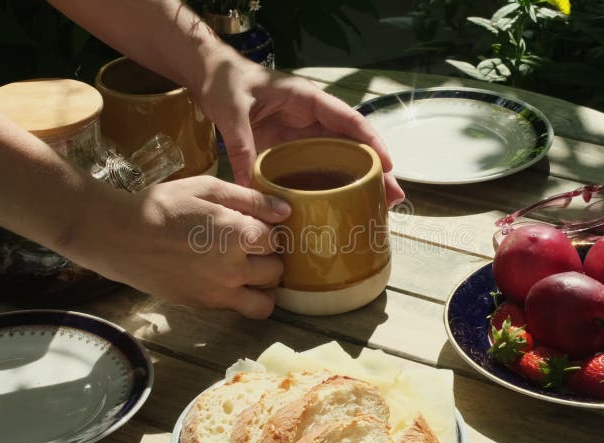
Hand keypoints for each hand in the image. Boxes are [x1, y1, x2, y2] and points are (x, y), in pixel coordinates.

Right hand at [77, 175, 290, 318]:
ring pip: (267, 300)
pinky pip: (243, 309)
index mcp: (237, 234)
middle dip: (269, 256)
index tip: (255, 223)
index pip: (276, 237)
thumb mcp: (207, 189)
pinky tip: (232, 280)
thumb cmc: (164, 206)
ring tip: (249, 269)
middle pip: (276, 268)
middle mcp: (234, 268)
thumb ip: (250, 199)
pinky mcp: (206, 304)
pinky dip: (246, 299)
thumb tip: (285, 210)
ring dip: (264, 284)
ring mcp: (220, 291)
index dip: (268, 229)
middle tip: (251, 245)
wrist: (120, 237)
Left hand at [193, 45, 404, 205]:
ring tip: (377, 206)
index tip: (388, 165)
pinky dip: (328, 184)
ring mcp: (301, 133)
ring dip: (356, 181)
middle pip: (350, 144)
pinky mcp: (288, 146)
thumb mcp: (232, 112)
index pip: (349, 119)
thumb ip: (241, 146)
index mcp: (307, 99)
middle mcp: (311, 117)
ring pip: (336, 158)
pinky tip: (338, 205)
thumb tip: (248, 189)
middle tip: (394, 197)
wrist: (209, 76)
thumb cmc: (224, 82)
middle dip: (373, 170)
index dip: (371, 142)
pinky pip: (312, 166)